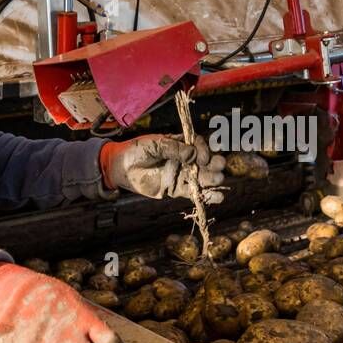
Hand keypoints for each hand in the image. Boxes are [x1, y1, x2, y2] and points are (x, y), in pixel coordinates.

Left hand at [100, 134, 225, 203]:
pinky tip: (217, 197)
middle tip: (220, 166)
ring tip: (219, 181)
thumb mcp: (154, 145)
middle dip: (213, 163)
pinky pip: (192, 192)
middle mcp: (184, 160)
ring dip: (212, 180)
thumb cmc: (137, 151)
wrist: (122, 168)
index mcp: (180, 145)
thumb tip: (192, 154)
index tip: (202, 157)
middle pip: (204, 162)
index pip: (198, 145)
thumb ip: (173, 149)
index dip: (204, 150)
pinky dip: (205, 195)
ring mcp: (181, 175)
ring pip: (201, 178)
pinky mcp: (176, 189)